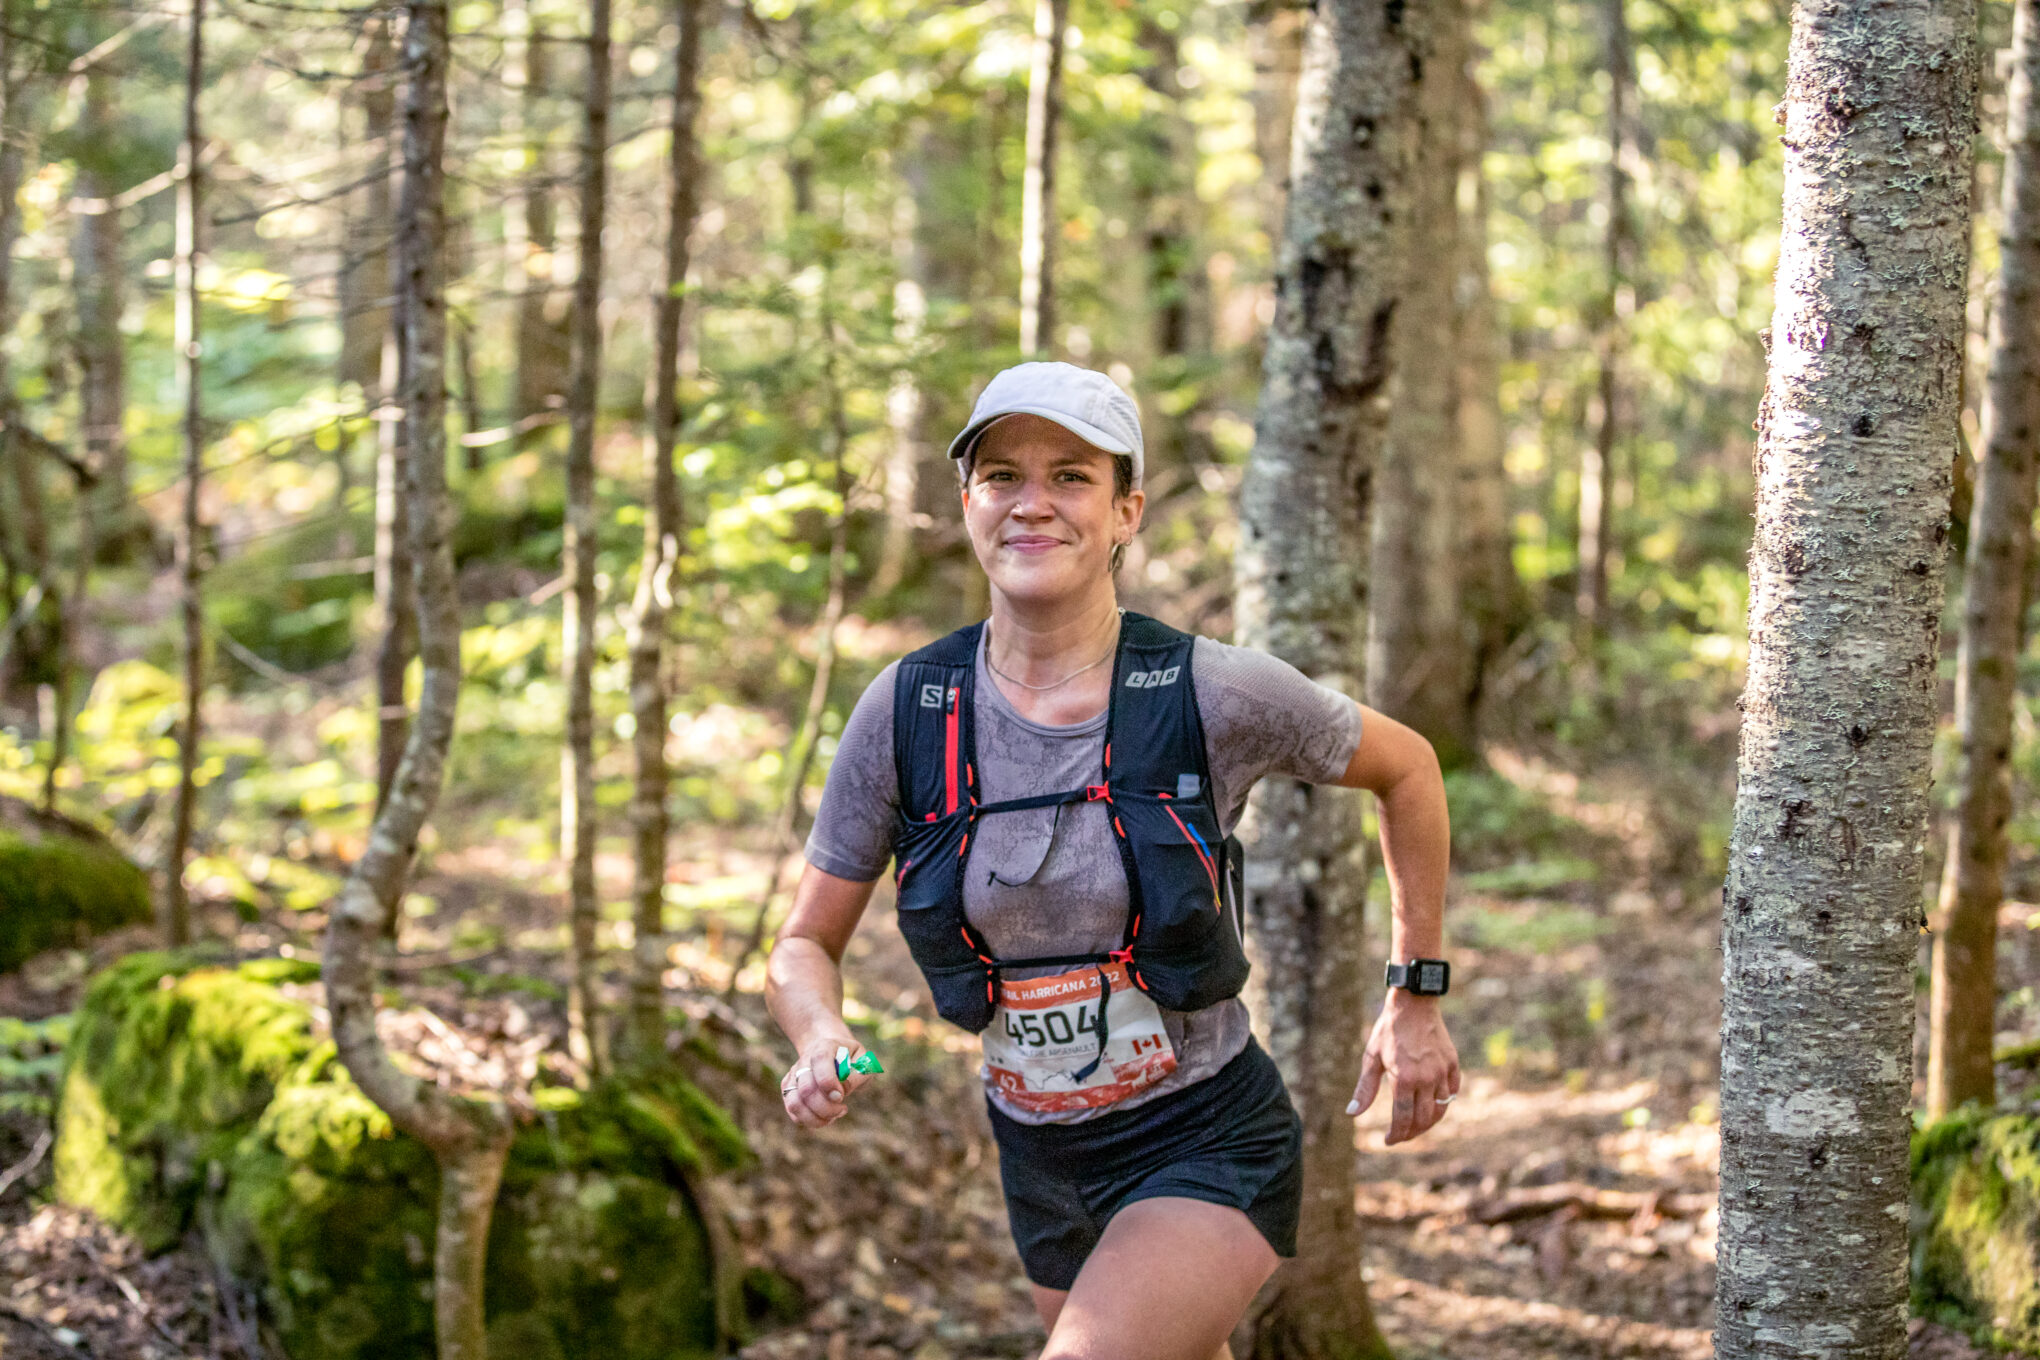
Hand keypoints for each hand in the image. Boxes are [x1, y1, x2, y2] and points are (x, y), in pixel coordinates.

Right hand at [780, 1036, 875, 1128]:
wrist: (832, 1051)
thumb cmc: (851, 1059)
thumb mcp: (863, 1062)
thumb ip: (857, 1075)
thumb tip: (842, 1091)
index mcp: (825, 1047)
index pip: (820, 1060)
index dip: (829, 1082)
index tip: (841, 1096)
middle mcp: (805, 1061)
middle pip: (806, 1089)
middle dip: (826, 1107)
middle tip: (842, 1108)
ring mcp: (794, 1076)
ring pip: (795, 1103)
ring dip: (816, 1117)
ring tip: (833, 1116)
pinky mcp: (788, 1090)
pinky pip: (793, 1112)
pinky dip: (810, 1120)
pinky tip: (825, 1117)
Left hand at [1349, 992, 1460, 1144]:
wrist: (1413, 1003)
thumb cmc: (1388, 1030)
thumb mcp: (1371, 1057)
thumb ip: (1364, 1089)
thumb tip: (1352, 1113)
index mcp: (1403, 1078)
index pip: (1403, 1118)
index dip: (1396, 1134)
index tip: (1389, 1140)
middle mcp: (1426, 1079)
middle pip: (1423, 1119)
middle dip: (1411, 1133)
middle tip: (1401, 1136)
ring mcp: (1442, 1072)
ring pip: (1440, 1110)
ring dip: (1428, 1123)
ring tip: (1416, 1126)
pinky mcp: (1453, 1064)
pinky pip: (1452, 1092)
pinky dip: (1444, 1104)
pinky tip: (1433, 1106)